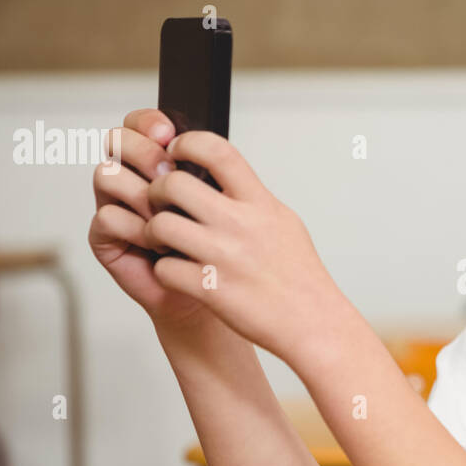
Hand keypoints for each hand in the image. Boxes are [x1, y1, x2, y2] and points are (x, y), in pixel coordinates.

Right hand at [87, 109, 217, 331]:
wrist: (220, 294)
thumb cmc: (226, 248)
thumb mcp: (228, 201)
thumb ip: (211, 168)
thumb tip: (197, 142)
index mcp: (163, 162)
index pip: (142, 124)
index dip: (149, 121)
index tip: (169, 134)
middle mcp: (134, 178)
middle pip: (118, 140)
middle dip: (144, 152)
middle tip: (169, 173)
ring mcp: (118, 205)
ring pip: (108, 174)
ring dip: (142, 194)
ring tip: (170, 218)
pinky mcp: (106, 237)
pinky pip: (108, 216)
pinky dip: (136, 229)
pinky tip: (160, 246)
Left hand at [142, 130, 336, 361]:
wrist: (312, 322)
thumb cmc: (300, 276)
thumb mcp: (283, 222)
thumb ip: (252, 198)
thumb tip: (225, 176)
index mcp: (259, 203)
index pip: (216, 150)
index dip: (187, 144)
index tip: (176, 153)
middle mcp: (240, 224)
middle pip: (173, 184)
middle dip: (156, 191)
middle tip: (160, 204)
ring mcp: (223, 257)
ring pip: (160, 225)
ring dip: (153, 232)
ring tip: (165, 242)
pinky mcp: (210, 289)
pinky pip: (164, 268)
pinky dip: (165, 271)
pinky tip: (179, 273)